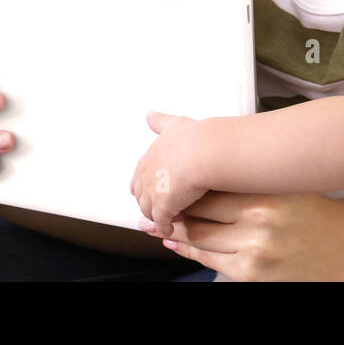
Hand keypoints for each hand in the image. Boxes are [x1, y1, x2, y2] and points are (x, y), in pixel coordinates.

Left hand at [129, 111, 207, 237]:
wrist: (205, 152)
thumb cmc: (194, 138)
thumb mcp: (173, 124)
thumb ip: (160, 121)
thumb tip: (149, 115)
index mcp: (148, 159)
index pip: (138, 178)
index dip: (146, 186)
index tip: (152, 190)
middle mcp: (146, 177)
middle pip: (141, 197)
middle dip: (149, 203)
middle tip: (160, 207)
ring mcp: (153, 194)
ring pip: (148, 212)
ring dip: (157, 216)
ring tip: (168, 219)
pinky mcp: (163, 208)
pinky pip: (161, 223)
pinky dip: (165, 227)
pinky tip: (171, 229)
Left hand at [143, 191, 343, 281]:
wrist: (343, 244)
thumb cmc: (310, 208)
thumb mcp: (280, 183)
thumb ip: (244, 175)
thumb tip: (201, 165)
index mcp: (266, 192)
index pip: (211, 185)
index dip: (185, 182)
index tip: (166, 175)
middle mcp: (260, 221)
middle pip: (200, 210)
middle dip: (173, 205)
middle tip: (150, 198)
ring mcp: (255, 251)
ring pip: (199, 237)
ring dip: (172, 228)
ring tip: (152, 220)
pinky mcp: (252, 275)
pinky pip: (208, 260)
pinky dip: (187, 249)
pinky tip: (172, 239)